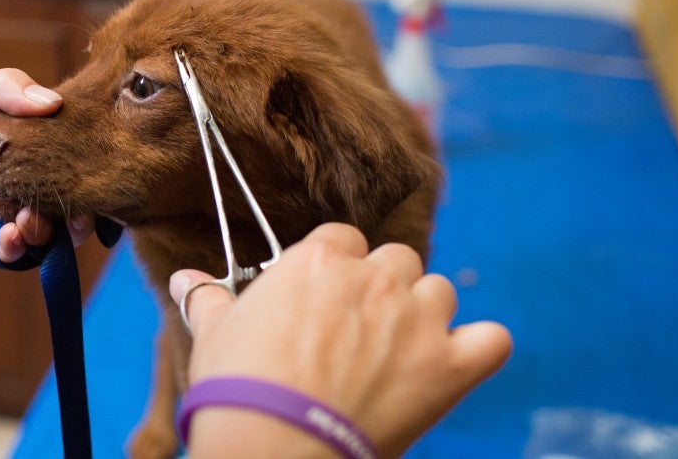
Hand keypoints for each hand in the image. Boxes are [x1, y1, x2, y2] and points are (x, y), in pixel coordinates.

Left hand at [0, 68, 87, 261]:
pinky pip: (8, 254)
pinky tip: (12, 235)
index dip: (84, 167)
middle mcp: (10, 180)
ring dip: (46, 231)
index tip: (99, 172)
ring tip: (31, 222)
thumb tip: (53, 103)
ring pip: (39, 232)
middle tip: (80, 217)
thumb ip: (6, 91)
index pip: (62, 157)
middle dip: (75, 212)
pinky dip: (18, 249)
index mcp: (14, 145)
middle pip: (59, 201)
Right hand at [170, 223, 511, 456]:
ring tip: (397, 354)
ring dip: (425, 316)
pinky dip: (478, 349)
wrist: (277, 447)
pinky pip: (491, 340)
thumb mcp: (214, 335)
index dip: (335, 269)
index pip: (343, 240)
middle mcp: (374, 279)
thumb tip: (185, 281)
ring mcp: (417, 320)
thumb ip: (208, 299)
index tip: (321, 298)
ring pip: (440, 292)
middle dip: (382, 289)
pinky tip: (454, 365)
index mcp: (318, 261)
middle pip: (396, 261)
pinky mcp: (450, 367)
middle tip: (357, 331)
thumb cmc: (239, 389)